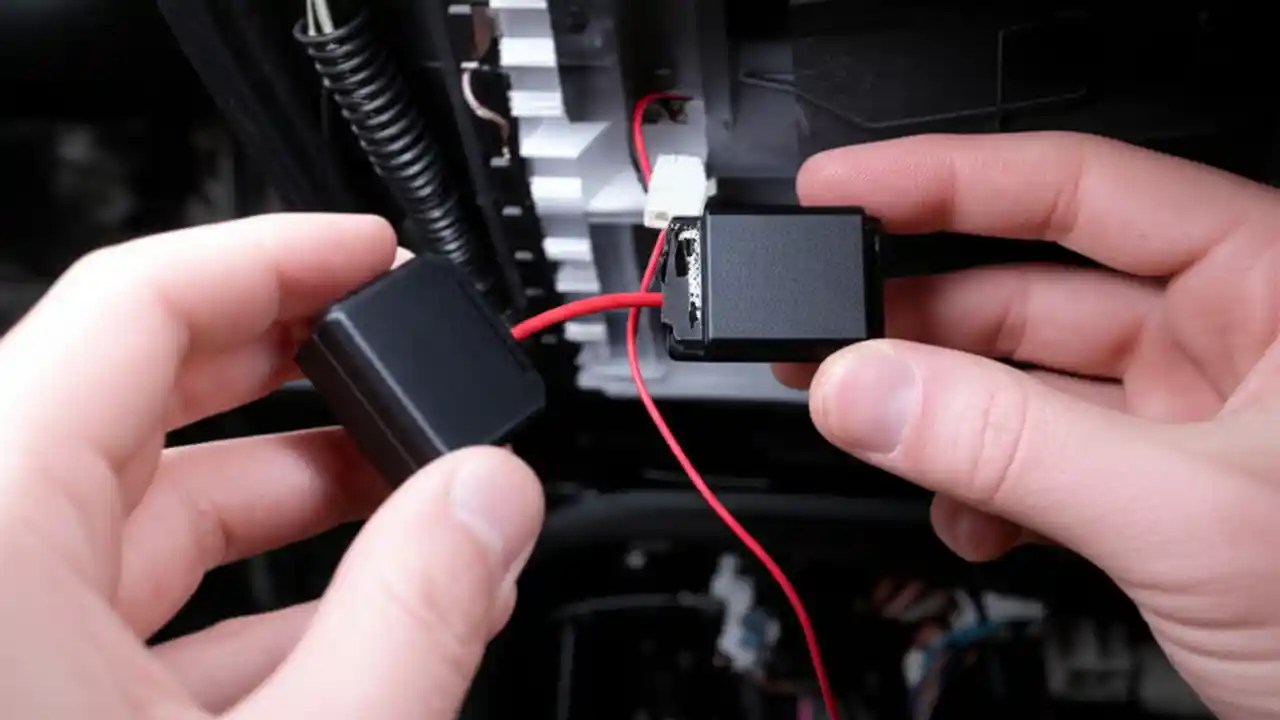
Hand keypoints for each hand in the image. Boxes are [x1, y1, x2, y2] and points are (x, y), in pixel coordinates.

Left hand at [0, 214, 543, 717]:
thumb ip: (412, 613)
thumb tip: (488, 498)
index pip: (131, 309)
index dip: (277, 257)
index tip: (370, 254)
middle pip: (137, 396)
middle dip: (297, 366)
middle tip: (402, 353)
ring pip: (141, 512)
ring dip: (290, 492)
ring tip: (412, 497)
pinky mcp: (25, 695)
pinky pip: (129, 608)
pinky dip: (247, 597)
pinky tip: (356, 614)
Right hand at [784, 132, 1279, 717]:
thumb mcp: (1188, 513)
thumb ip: (1009, 445)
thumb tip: (865, 389)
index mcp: (1273, 281)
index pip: (1077, 189)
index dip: (945, 180)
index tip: (844, 188)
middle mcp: (1231, 336)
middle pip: (1032, 291)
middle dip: (918, 319)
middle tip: (824, 335)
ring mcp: (1195, 419)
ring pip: (1027, 387)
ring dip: (942, 419)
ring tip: (875, 433)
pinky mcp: (1165, 492)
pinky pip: (1045, 464)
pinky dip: (988, 491)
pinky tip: (966, 519)